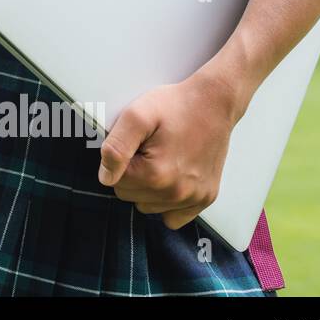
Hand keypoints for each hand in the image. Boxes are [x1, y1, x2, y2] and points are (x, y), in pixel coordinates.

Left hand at [96, 68, 242, 231]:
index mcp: (155, 174)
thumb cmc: (176, 106)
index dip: (119, 160)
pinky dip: (167, 202)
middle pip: (129, 195)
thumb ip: (115, 148)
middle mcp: (176, 192)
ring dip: (148, 187)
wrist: (214, 102)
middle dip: (131, 174)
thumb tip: (105, 177)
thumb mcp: (136, 116)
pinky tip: (171, 179)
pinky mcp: (206, 198)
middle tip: (147, 149)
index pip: (113, 182)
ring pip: (148, 206)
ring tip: (161, 159)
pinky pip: (173, 217)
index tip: (135, 144)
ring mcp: (194, 198)